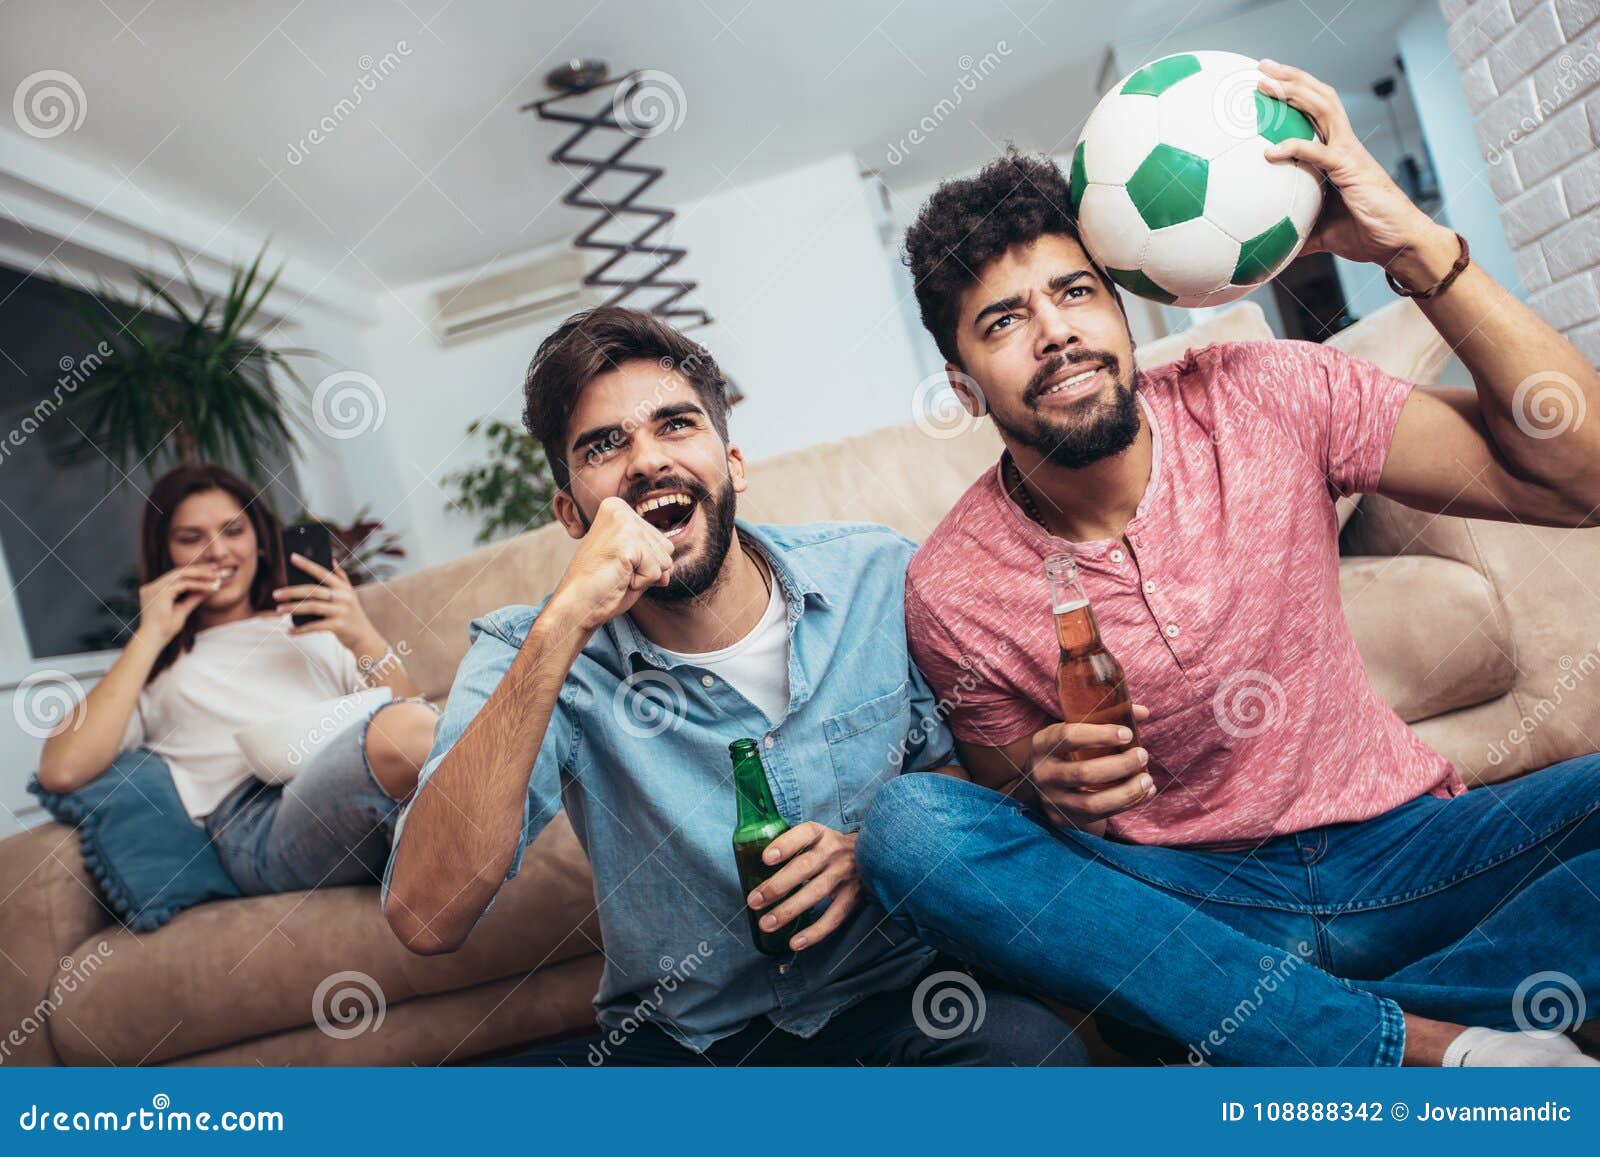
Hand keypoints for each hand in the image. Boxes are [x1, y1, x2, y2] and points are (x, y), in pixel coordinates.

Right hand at [135, 563, 220, 643]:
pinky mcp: (160, 593)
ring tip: (216, 576)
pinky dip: (199, 585)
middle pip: (179, 572)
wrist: (153, 640)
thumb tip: (207, 588)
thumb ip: (193, 598)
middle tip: (216, 568)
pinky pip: (184, 584)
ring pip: (181, 575)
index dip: (194, 573)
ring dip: (200, 575)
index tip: (210, 573)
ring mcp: (155, 588)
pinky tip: (211, 588)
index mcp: (155, 590)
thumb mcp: (182, 609)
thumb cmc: (165, 629)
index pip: (176, 576)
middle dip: (199, 569)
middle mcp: (153, 586)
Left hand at [273, 554, 380, 651]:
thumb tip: (331, 559)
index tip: (292, 557)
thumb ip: (341, 576)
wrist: (365, 637)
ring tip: (279, 609)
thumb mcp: (350, 593)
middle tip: (275, 594)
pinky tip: (289, 631)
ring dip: (293, 608)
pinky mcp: (339, 626)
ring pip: (312, 606)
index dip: (307, 564)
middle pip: (313, 590)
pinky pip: (315, 626)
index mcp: (343, 587)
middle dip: (292, 591)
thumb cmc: (352, 613)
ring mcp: (341, 611)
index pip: (322, 572)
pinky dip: (300, 630)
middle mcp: (343, 597)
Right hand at [546, 497, 675, 634]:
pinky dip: (641, 583)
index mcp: (617, 509)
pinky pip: (656, 572)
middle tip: (617, 572)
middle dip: (648, 568)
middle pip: (667, 547)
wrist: (576, 606)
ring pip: (664, 559)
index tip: (616, 565)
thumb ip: (655, 559)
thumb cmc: (600, 587)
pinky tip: (618, 580)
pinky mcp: (627, 543)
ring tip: (617, 575)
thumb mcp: (634, 566)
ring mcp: (623, 524)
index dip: (645, 562)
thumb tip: (668, 572)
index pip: (661, 539)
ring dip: (645, 576)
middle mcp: (620, 509)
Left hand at [747, 821, 861, 951]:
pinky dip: (815, 932)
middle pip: (804, 867)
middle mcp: (833, 852)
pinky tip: (796, 942)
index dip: (785, 845)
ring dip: (789, 910)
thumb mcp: (816, 837)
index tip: (766, 858)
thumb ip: (792, 846)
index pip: (804, 834)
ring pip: (815, 893)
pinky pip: (834, 917)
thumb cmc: (830, 848)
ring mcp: (844, 875)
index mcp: (821, 835)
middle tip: (754, 900)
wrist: (870, 855)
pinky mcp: (853, 897)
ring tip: (766, 924)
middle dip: (777, 885)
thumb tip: (751, 861)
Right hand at [1028, 703, 1153, 831]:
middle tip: (1143, 754)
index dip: (1100, 735)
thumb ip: (1105, 718)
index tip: (1127, 734)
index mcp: (1044, 744)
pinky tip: (1145, 792)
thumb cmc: (1065, 749)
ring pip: (1093, 802)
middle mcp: (1043, 773)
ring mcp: (1053, 800)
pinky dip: (1127, 804)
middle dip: (1120, 765)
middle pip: (1084, 773)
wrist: (1039, 781)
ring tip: (1147, 779)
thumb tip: (1142, 712)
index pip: (1069, 737)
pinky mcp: (1065, 819)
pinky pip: (1100, 816)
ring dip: (1126, 791)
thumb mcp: (1074, 729)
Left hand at [1257, 59, 1452, 276]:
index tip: (1266, 84)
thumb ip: (1298, 234)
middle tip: (1261, 67)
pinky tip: (1268, 153)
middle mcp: (1344, 144)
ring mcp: (1349, 152)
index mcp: (1337, 151)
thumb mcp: (1323, 233)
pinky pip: (1319, 152)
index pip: (1314, 112)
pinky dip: (1293, 147)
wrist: (1398, 243)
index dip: (1295, 93)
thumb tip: (1272, 250)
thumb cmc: (1366, 234)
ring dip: (1293, 91)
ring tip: (1265, 81)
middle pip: (1318, 97)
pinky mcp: (1351, 168)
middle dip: (1291, 77)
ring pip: (1322, 108)